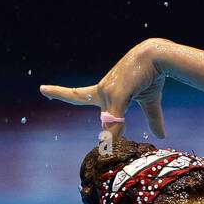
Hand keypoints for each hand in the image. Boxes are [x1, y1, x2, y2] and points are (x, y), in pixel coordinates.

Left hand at [39, 39, 169, 140]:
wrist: (157, 56)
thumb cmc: (151, 75)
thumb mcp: (149, 101)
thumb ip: (153, 119)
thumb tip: (161, 136)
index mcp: (106, 91)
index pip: (79, 95)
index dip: (61, 93)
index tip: (43, 89)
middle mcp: (103, 90)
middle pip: (100, 116)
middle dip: (64, 94)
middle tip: (42, 89)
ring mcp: (108, 92)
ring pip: (108, 122)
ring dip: (111, 136)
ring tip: (106, 147)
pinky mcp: (117, 94)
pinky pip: (114, 119)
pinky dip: (114, 132)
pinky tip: (111, 143)